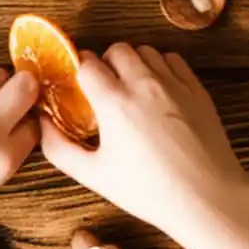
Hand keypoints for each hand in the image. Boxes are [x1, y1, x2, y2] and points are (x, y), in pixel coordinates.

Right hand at [40, 44, 248, 232]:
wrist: (207, 198)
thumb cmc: (150, 191)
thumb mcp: (94, 176)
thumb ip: (59, 147)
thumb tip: (42, 123)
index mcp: (115, 102)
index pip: (87, 63)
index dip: (79, 72)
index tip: (79, 88)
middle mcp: (144, 84)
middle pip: (117, 49)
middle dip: (106, 64)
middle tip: (105, 90)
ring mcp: (174, 84)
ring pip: (146, 50)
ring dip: (133, 63)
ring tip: (131, 89)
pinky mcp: (197, 89)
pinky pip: (173, 60)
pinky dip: (161, 67)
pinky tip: (157, 90)